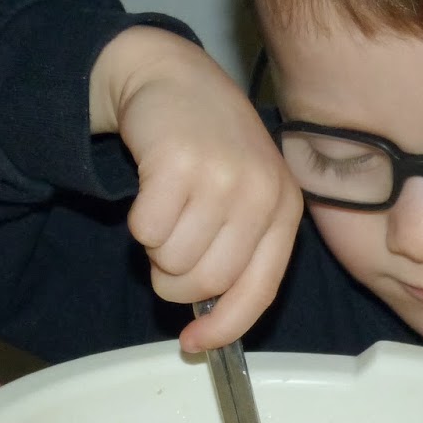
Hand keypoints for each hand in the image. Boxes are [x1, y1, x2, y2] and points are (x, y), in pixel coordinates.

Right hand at [90, 25, 301, 350]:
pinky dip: (139, 221)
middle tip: (170, 245)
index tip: (195, 344)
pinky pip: (145, 231)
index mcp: (283, 209)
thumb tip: (208, 326)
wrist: (174, 79)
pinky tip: (151, 189)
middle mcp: (260, 193)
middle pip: (206, 283)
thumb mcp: (244, 196)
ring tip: (166, 209)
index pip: (259, 290)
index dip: (225, 326)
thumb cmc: (210, 149)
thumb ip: (238, 252)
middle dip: (175, 279)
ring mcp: (221, 176)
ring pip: (171, 261)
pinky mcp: (178, 162)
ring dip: (155, 247)